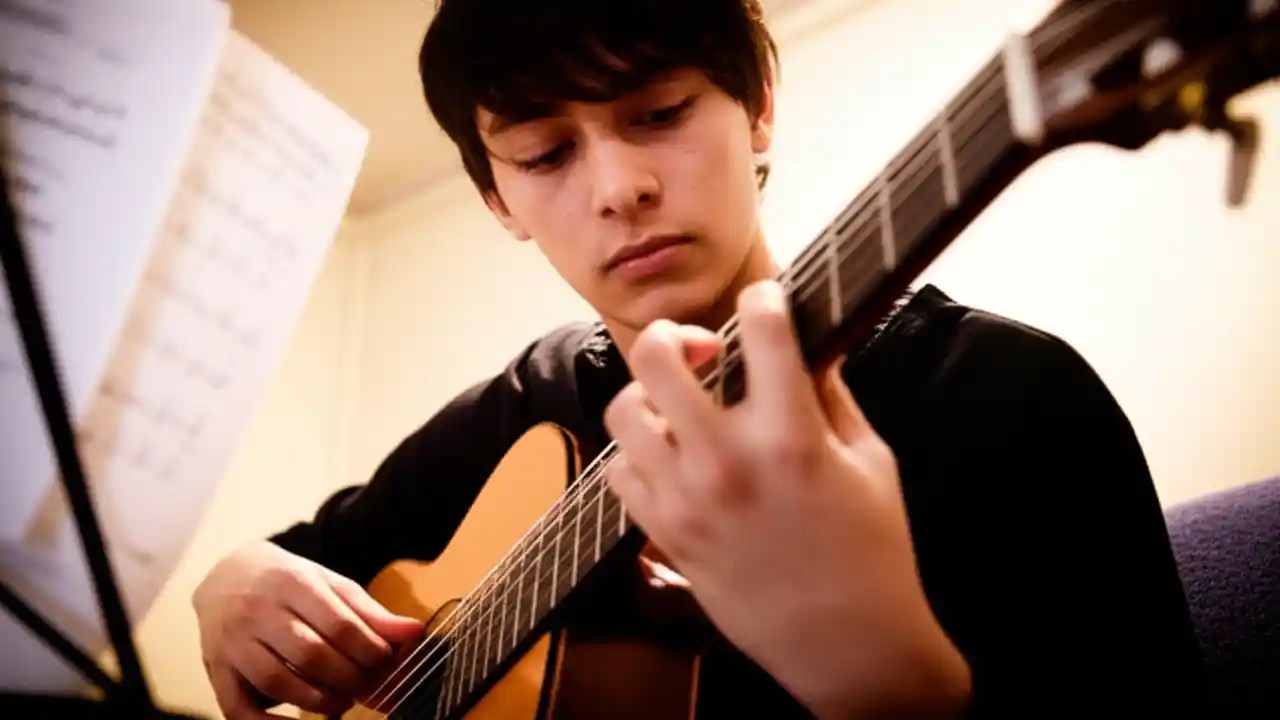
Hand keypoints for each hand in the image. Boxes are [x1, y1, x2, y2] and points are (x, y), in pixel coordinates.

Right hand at [192, 540, 424, 717]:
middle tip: (365, 685)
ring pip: (278, 681)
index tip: (385, 662)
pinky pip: (238, 707)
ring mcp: (232, 641)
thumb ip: (368, 611)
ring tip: (341, 702)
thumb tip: (415, 632)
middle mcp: (257, 610)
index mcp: (292, 582)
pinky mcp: (216, 668)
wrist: (226, 574)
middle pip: (311, 654)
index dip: (369, 650)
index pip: (339, 624)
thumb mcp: (328, 584)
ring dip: (317, 700)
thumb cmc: (288, 582)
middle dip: (347, 677)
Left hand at [603, 280, 970, 718]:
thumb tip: (810, 344)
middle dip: (675, 334)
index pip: (762, 329)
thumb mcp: (871, 462)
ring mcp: (687, 499)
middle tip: (700, 347)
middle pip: (657, 359)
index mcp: (790, 436)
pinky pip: (619, 471)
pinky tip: (671, 456)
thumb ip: (832, 395)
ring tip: (679, 407)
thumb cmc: (871, 553)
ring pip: (624, 412)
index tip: (766, 300)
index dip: (763, 297)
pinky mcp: (666, 535)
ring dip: (649, 396)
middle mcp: (728, 460)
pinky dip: (637, 454)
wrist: (847, 646)